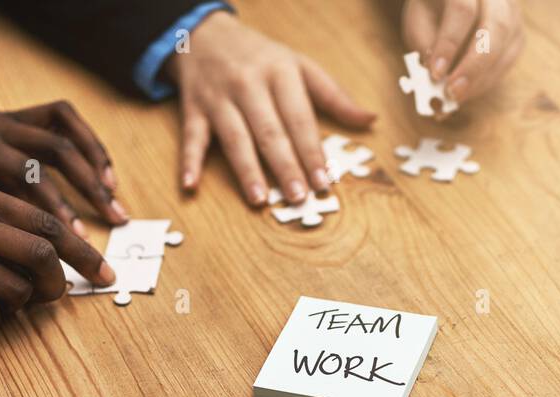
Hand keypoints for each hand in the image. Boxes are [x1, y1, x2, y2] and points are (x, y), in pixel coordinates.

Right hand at [166, 11, 375, 204]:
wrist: (203, 33)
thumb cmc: (259, 56)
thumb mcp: (299, 66)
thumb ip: (334, 96)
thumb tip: (370, 120)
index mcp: (280, 73)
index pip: (300, 118)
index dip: (312, 151)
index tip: (324, 181)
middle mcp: (249, 84)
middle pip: (269, 131)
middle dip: (285, 166)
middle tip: (299, 197)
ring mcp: (219, 97)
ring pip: (235, 137)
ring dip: (246, 170)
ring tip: (259, 200)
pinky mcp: (193, 108)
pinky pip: (192, 138)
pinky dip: (189, 162)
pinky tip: (190, 186)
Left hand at [401, 0, 524, 103]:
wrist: (454, 1)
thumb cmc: (433, 9)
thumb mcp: (419, 20)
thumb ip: (426, 46)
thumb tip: (435, 82)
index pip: (463, 10)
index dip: (449, 43)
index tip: (435, 72)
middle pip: (496, 27)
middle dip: (474, 66)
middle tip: (453, 92)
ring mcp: (512, 12)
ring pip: (506, 47)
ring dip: (480, 80)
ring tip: (455, 98)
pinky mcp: (517, 34)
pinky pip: (507, 62)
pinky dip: (486, 81)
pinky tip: (467, 92)